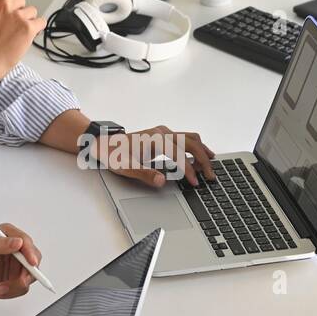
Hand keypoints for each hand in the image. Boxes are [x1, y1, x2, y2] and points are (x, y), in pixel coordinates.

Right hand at [0, 0, 44, 86]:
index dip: (7, 4)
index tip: (6, 13)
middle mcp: (4, 5)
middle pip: (19, 1)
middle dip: (17, 13)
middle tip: (12, 27)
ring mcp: (17, 16)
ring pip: (31, 11)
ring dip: (27, 21)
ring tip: (19, 34)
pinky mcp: (28, 28)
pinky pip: (41, 22)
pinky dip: (37, 29)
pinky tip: (30, 36)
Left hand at [0, 223, 41, 299]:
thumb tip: (17, 242)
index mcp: (6, 235)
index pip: (25, 241)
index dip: (30, 252)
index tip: (31, 264)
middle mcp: (14, 249)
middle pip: (34, 259)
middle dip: (27, 273)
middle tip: (19, 282)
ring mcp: (16, 265)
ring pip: (30, 276)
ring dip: (16, 286)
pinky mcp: (14, 279)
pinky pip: (22, 288)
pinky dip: (11, 292)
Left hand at [95, 125, 216, 186]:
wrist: (105, 144)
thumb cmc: (114, 155)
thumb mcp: (126, 168)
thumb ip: (144, 174)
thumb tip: (161, 180)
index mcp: (155, 139)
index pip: (179, 154)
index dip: (189, 169)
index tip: (195, 182)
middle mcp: (163, 132)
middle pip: (191, 143)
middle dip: (203, 160)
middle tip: (210, 176)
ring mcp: (164, 132)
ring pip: (191, 138)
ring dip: (202, 151)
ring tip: (211, 165)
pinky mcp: (164, 135)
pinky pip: (186, 139)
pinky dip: (196, 148)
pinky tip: (200, 158)